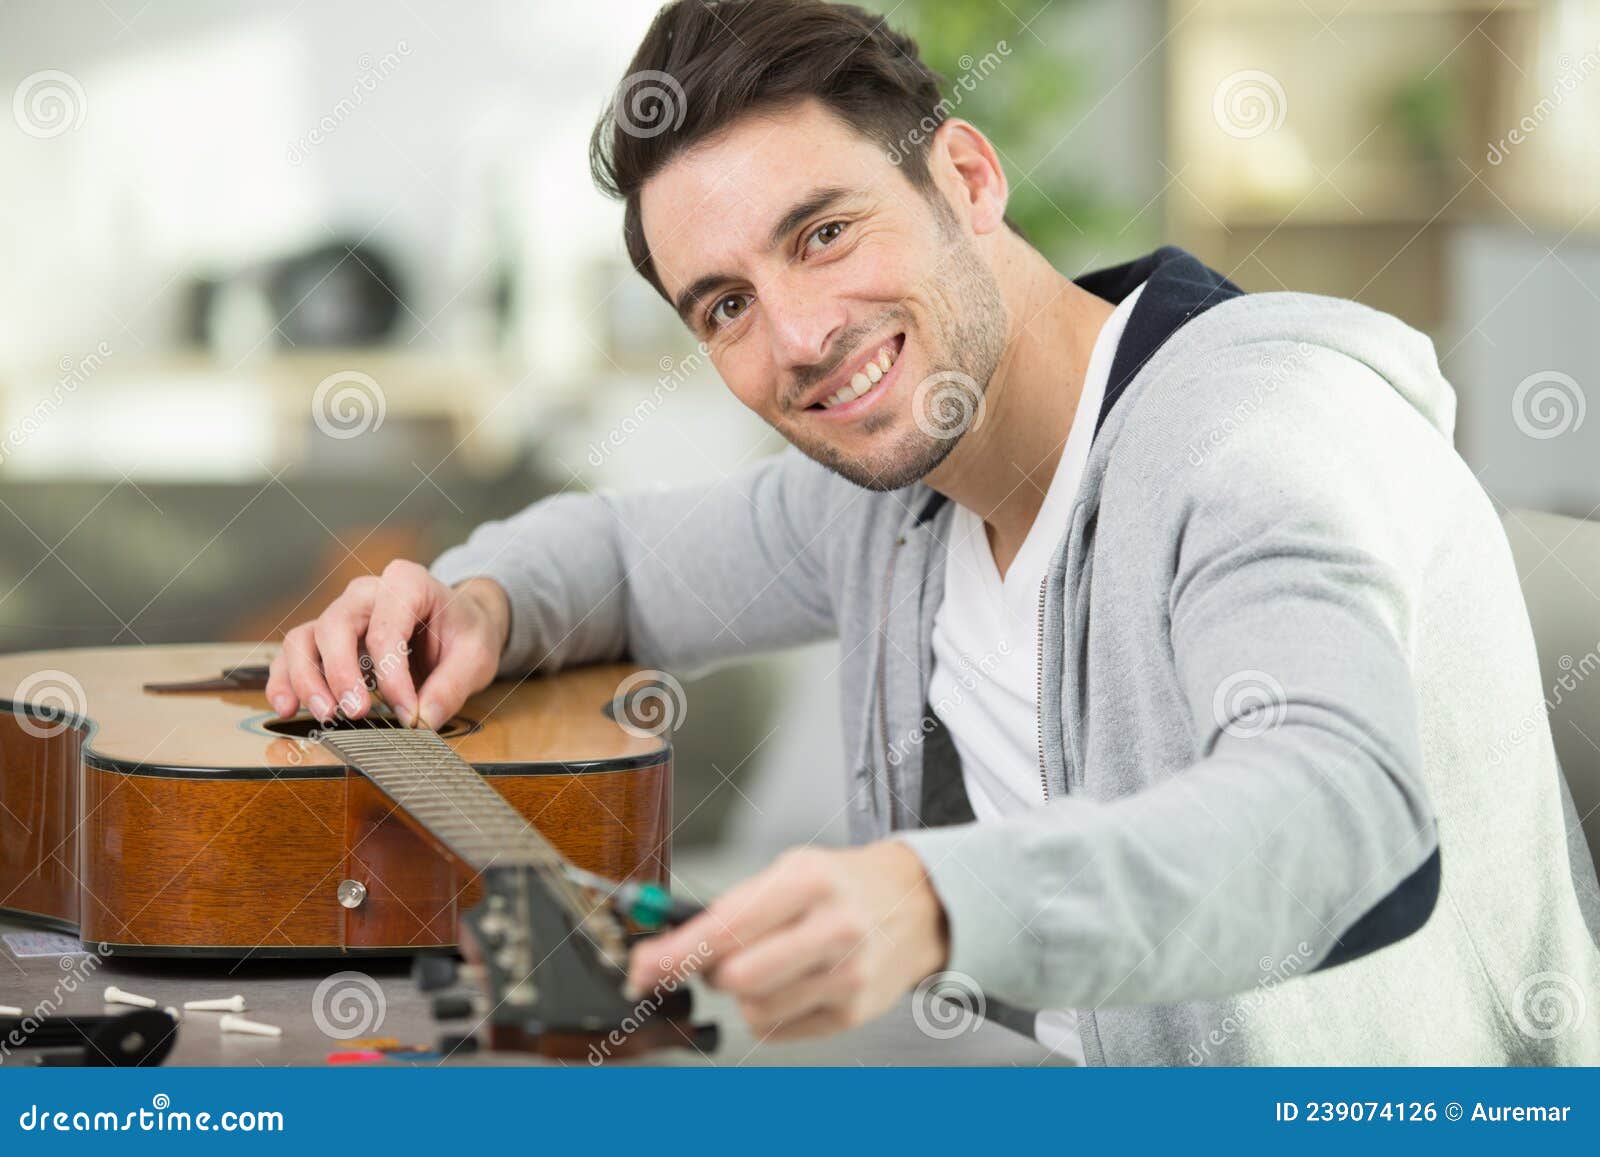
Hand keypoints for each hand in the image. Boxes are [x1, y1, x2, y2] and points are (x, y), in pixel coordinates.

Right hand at [266, 562, 510, 729]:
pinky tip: (288, 708)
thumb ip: (451, 687)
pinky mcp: (327, 638)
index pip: (387, 630)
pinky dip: (286, 680)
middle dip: (340, 674)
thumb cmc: (465, 633)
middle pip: (335, 626)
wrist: (458, 625)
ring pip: (305, 638)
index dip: (393, 677)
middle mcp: (367, 593)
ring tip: (324, 715)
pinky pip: (294, 652)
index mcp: (407, 584)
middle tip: (355, 713)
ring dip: (306, 679)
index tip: (408, 713)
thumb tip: (422, 719)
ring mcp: (342, 613)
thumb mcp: (476, 657)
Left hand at [627, 842, 948, 1040]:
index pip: (729, 925)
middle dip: (712, 972)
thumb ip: (732, 906)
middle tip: (716, 959)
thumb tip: (663, 948)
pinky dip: (770, 1011)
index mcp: (810, 881)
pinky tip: (792, 983)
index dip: (677, 952)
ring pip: (754, 1010)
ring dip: (742, 995)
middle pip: (738, 978)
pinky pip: (778, 1030)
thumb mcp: (790, 869)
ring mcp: (849, 976)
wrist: (916, 905)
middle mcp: (835, 929)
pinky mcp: (854, 1013)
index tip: (643, 969)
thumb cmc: (840, 885)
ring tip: (766, 965)